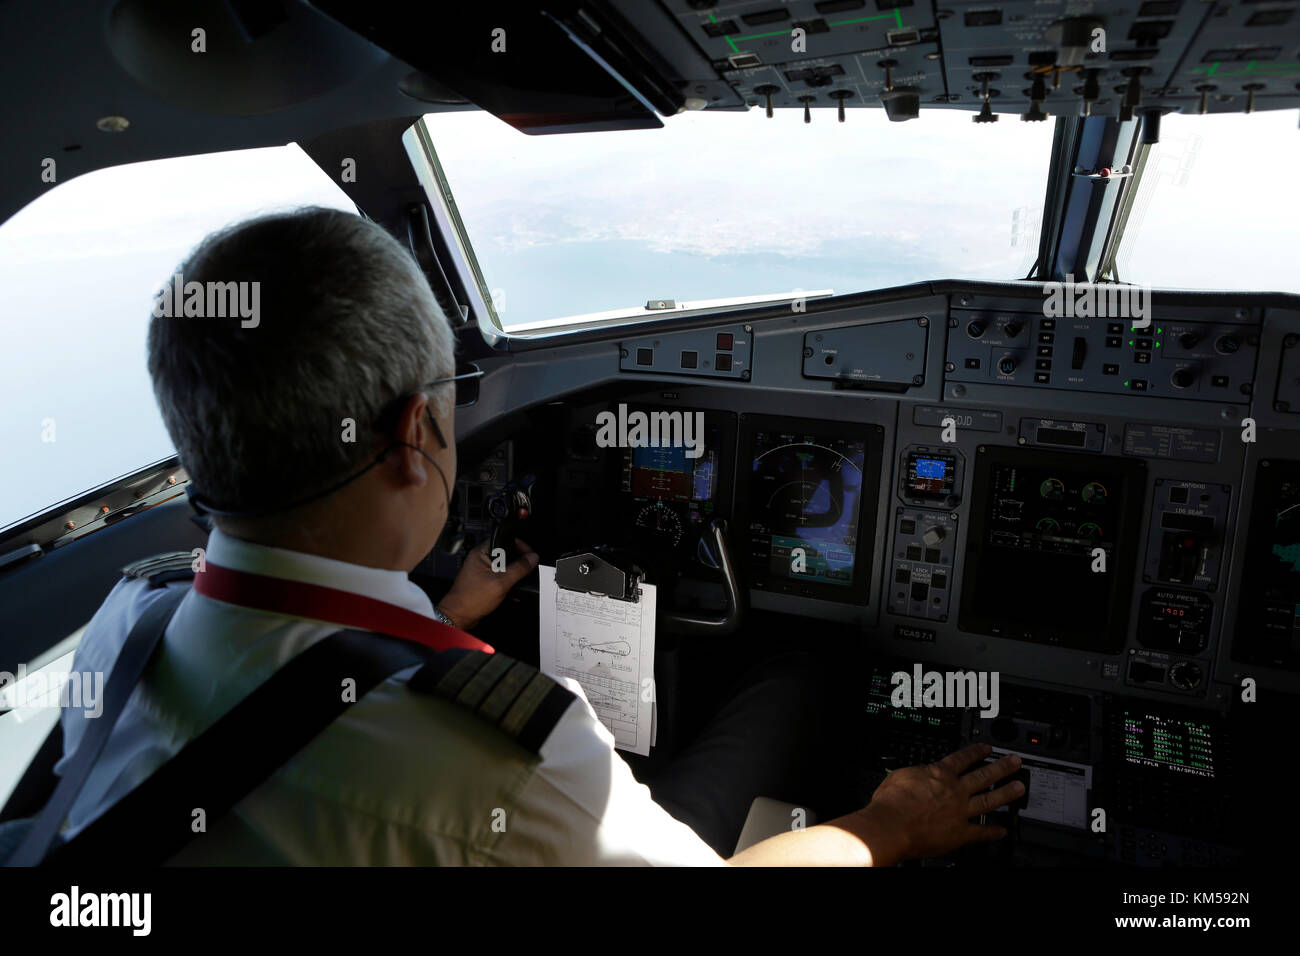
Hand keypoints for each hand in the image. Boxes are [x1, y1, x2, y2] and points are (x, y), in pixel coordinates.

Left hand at [436, 539, 538, 631]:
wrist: (459, 616)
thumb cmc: (471, 599)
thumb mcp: (501, 582)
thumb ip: (519, 569)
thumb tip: (532, 558)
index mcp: (481, 553)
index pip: (505, 539)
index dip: (520, 546)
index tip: (530, 556)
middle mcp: (480, 559)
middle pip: (506, 554)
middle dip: (518, 563)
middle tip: (526, 570)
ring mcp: (481, 570)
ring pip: (504, 567)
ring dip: (513, 574)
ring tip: (519, 582)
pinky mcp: (483, 581)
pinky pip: (500, 577)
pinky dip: (507, 583)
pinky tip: (512, 592)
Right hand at [857, 743, 1023, 864]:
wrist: (891, 825)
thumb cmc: (890, 802)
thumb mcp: (900, 775)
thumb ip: (915, 773)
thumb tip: (919, 772)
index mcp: (939, 774)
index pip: (963, 758)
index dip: (977, 752)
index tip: (988, 748)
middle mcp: (954, 790)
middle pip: (984, 775)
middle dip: (1002, 767)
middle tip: (1015, 762)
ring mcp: (960, 812)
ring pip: (989, 799)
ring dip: (1006, 793)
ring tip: (1019, 787)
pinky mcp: (959, 833)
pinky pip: (980, 832)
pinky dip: (992, 832)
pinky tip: (1003, 831)